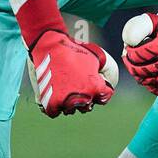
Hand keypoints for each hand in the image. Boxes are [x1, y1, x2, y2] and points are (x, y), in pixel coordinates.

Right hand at [12, 0, 113, 117]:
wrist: (50, 45)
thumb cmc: (74, 49)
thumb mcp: (96, 57)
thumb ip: (106, 70)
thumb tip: (107, 83)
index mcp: (95, 88)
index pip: (105, 98)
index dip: (101, 91)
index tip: (94, 85)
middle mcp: (82, 98)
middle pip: (87, 107)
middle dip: (85, 99)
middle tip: (77, 87)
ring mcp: (65, 102)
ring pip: (70, 110)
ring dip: (69, 104)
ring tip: (65, 90)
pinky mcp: (50, 102)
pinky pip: (55, 112)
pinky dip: (54, 106)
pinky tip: (55, 96)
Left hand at [123, 0, 157, 96]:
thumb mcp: (154, 22)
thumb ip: (139, 26)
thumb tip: (128, 41)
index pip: (139, 56)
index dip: (129, 54)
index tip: (127, 50)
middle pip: (143, 71)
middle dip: (131, 66)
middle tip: (127, 60)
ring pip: (150, 82)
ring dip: (138, 76)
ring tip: (134, 68)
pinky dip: (150, 87)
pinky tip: (145, 78)